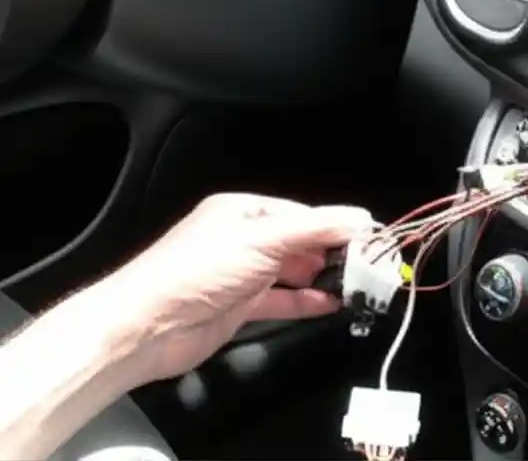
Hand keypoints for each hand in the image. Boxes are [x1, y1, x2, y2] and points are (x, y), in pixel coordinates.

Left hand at [102, 193, 373, 383]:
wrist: (147, 326)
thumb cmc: (195, 271)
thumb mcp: (262, 240)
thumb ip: (314, 229)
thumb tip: (358, 218)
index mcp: (243, 211)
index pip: (302, 213)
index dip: (336, 225)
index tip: (369, 239)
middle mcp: (243, 239)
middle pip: (300, 242)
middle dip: (332, 253)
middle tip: (368, 265)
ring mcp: (241, 274)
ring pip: (294, 272)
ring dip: (323, 279)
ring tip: (357, 286)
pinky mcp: (240, 306)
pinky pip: (283, 300)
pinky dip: (307, 301)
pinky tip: (332, 303)